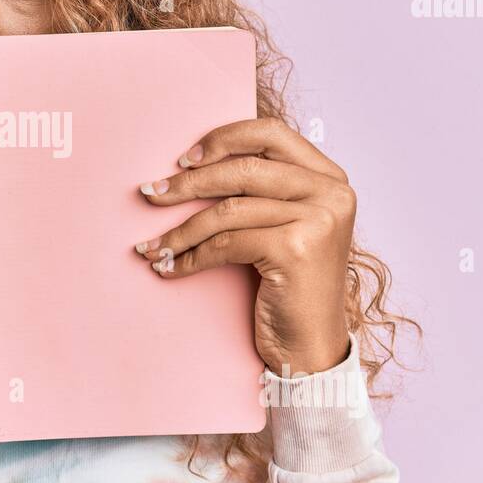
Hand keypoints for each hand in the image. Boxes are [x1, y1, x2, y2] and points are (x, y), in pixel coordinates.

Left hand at [134, 119, 353, 375]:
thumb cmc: (291, 287)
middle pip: (242, 170)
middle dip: (187, 184)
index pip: (270, 134)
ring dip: (179, 229)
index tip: (183, 160)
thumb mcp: (286, 225)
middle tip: (150, 195)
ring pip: (227, 210)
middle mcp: (331, 193)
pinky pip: (225, 243)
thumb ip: (263, 191)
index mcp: (330, 177)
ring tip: (150, 244)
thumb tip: (193, 163)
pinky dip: (190, 256)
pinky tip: (170, 266)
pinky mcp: (296, 249)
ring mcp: (317, 220)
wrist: (311, 348)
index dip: (223, 139)